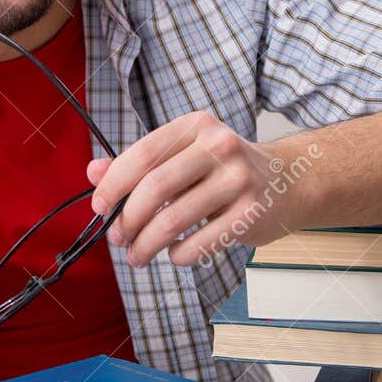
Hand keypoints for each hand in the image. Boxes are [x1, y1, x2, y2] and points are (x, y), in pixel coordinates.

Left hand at [86, 110, 304, 268]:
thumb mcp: (183, 155)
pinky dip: (178, 255)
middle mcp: (219, 146)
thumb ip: (138, 163)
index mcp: (196, 126)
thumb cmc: (224, 169)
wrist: (288, 182)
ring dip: (145, 245)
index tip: (99, 207)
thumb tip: (93, 172)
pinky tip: (174, 254)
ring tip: (136, 256)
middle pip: (155, 188)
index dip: (113, 184)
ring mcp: (238, 180)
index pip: (143, 154)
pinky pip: (199, 244)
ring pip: (173, 221)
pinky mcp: (251, 214)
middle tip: (117, 238)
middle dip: (127, 220)